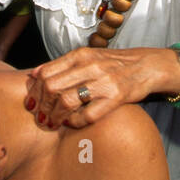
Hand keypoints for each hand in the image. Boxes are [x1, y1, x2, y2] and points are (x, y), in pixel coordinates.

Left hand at [26, 46, 178, 128]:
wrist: (147, 66)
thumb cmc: (113, 64)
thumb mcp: (87, 57)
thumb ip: (62, 65)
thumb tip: (33, 75)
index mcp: (80, 55)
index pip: (45, 72)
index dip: (34, 91)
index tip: (32, 102)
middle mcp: (89, 66)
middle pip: (51, 87)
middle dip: (41, 106)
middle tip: (41, 116)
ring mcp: (103, 81)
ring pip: (65, 101)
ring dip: (54, 117)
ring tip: (53, 123)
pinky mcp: (116, 97)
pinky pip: (87, 115)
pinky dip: (75, 122)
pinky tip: (72, 123)